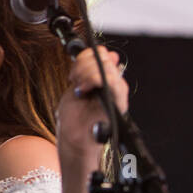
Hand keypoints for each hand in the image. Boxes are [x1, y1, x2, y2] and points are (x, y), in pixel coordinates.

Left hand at [56, 45, 128, 160]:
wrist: (73, 139)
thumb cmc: (74, 118)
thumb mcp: (77, 86)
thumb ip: (88, 70)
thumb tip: (107, 53)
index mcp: (105, 80)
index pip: (103, 55)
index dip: (86, 56)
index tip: (73, 72)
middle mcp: (115, 86)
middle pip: (105, 59)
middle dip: (83, 65)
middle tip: (74, 80)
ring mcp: (118, 94)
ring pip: (108, 68)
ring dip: (87, 74)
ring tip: (79, 88)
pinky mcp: (119, 103)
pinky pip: (112, 80)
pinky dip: (94, 79)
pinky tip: (83, 90)